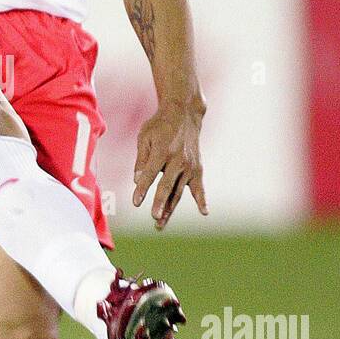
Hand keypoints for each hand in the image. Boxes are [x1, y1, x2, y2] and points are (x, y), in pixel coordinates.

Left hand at [132, 101, 207, 229]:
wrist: (184, 115)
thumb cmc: (159, 126)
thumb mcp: (144, 137)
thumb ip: (141, 159)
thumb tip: (136, 180)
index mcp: (162, 150)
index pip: (150, 173)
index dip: (143, 188)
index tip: (136, 202)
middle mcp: (178, 160)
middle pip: (167, 185)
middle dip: (160, 202)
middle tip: (154, 217)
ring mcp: (189, 165)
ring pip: (179, 191)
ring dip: (170, 208)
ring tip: (160, 223)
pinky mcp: (197, 169)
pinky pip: (198, 187)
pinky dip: (202, 199)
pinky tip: (204, 212)